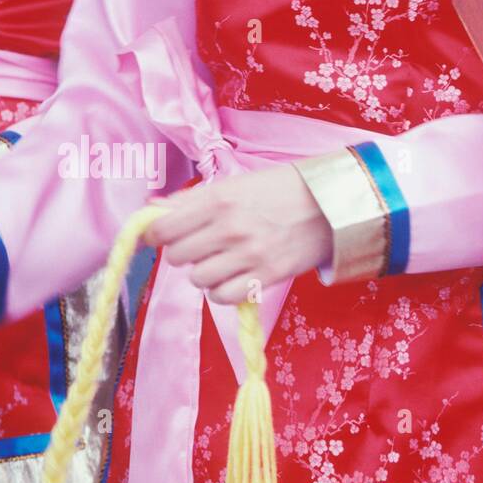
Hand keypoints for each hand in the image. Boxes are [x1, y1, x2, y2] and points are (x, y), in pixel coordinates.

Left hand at [143, 163, 330, 303]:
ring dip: (204, 273)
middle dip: (184, 253)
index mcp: (218, 200)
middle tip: (201, 246)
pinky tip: (232, 278)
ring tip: (220, 262)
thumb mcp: (235, 186)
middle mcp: (230, 228)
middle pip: (178, 257)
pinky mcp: (266, 276)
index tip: (162, 236)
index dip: (155, 236)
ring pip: (198, 279)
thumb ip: (191, 200)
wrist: (330, 205)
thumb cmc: (281, 190)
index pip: (163, 229)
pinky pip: (223, 296)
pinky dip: (222, 291)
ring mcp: (249, 255)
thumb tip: (151, 210)